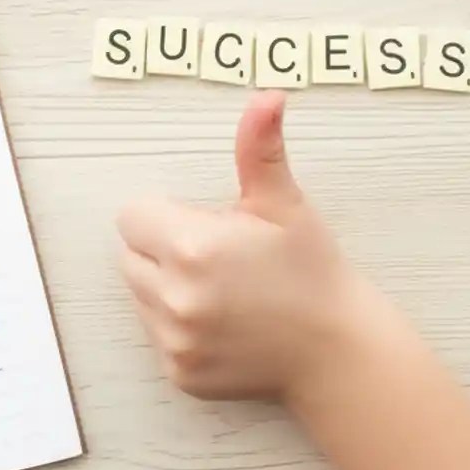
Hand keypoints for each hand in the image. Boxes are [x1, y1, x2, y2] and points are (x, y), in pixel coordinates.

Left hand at [116, 91, 397, 403]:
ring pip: (142, 297)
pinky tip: (225, 325)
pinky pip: (158, 336)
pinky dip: (180, 329)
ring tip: (225, 291)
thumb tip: (266, 98)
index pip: (133, 217)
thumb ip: (259, 151)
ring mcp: (174, 340)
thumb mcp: (285, 204)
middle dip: (164, 250)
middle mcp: (174, 297)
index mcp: (191, 247)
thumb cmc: (312, 271)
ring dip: (168, 289)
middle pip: (130, 256)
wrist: (339, 351)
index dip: (167, 215)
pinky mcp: (179, 372)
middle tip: (219, 259)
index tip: (206, 225)